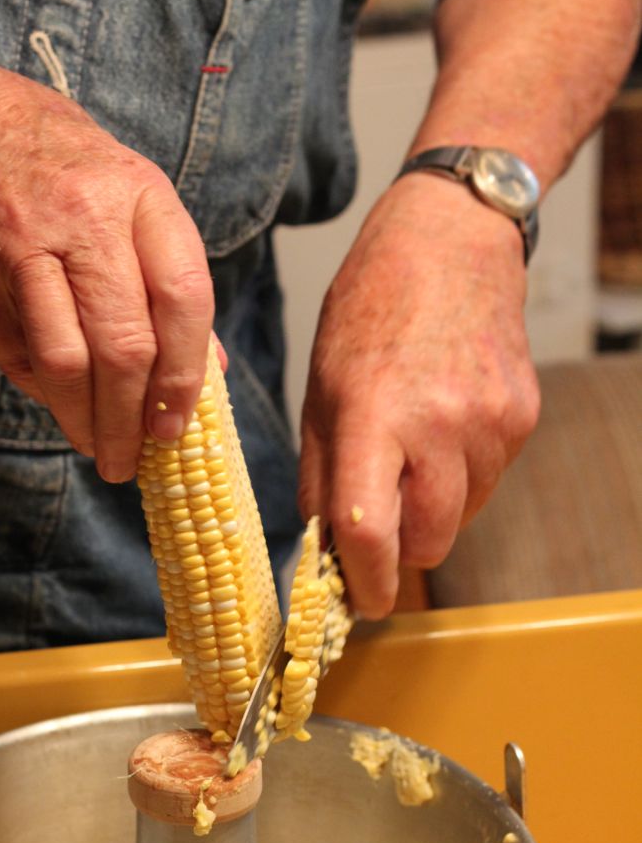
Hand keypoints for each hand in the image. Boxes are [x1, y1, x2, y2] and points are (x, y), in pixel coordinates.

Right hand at [0, 53, 212, 480]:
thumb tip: (209, 374)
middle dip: (134, 418)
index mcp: (144, 197)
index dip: (186, 376)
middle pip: (126, 343)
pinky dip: (46, 394)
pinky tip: (64, 410)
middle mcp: (90, 216)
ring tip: (100, 451)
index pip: (184, 299)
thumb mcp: (131, 202)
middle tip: (135, 458)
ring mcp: (29, 242)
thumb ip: (169, 283)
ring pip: (69, 360)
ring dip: (87, 421)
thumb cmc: (61, 171)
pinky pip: (20, 351)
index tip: (176, 425)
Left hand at [299, 175, 539, 618]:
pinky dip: (460, 476)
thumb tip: (323, 547)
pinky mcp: (522, 418)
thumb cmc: (372, 307)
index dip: (364, 583)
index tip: (357, 601)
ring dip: (430, 510)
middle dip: (400, 552)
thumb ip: (321, 473)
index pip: (370, 531)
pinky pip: (487, 481)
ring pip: (460, 517)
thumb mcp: (320, 388)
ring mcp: (490, 423)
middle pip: (428, 543)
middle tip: (377, 529)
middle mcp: (440, 424)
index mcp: (375, 413)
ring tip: (410, 452)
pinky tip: (443, 427)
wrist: (451, 240)